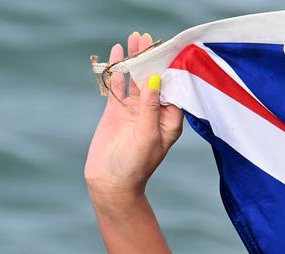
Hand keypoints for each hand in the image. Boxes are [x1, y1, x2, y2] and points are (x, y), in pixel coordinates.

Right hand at [84, 32, 183, 201]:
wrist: (110, 183)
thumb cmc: (136, 165)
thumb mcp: (147, 134)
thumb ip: (150, 107)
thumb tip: (155, 79)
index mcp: (170, 121)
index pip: (174, 90)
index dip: (171, 71)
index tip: (170, 50)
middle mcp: (155, 113)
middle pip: (155, 81)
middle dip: (152, 60)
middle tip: (148, 39)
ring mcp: (135, 111)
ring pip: (136, 80)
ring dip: (135, 61)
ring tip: (134, 39)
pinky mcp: (116, 111)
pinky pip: (118, 86)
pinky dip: (117, 70)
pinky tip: (117, 53)